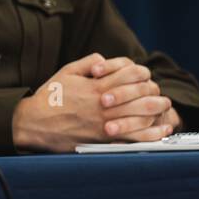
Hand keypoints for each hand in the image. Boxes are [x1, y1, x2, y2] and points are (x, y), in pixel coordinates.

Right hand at [11, 53, 173, 151]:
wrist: (34, 123)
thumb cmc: (49, 98)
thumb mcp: (66, 72)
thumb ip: (88, 62)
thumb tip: (105, 59)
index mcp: (96, 85)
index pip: (131, 73)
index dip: (142, 73)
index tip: (144, 77)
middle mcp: (104, 103)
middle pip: (142, 94)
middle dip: (155, 92)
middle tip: (159, 93)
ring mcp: (106, 122)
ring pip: (143, 115)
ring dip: (158, 110)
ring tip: (164, 107)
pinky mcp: (104, 139)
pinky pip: (136, 138)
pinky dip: (153, 134)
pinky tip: (162, 131)